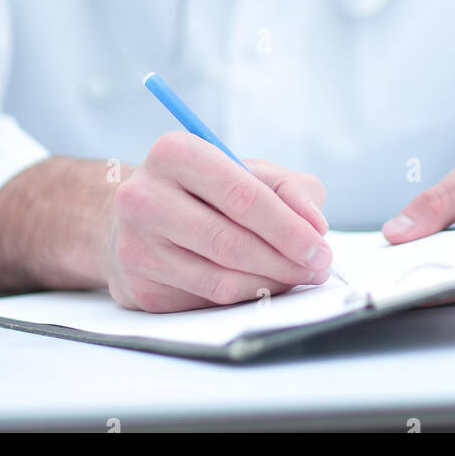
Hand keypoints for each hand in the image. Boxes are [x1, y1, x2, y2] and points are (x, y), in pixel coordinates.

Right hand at [106, 131, 332, 311]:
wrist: (137, 216)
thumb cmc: (204, 189)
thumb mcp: (247, 170)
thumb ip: (288, 188)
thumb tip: (314, 226)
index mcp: (175, 153)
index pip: (241, 195)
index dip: (287, 227)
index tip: (319, 248)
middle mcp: (144, 196)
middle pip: (229, 242)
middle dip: (284, 261)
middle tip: (317, 269)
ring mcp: (135, 245)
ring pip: (218, 280)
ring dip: (268, 284)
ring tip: (294, 277)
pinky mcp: (138, 287)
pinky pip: (204, 302)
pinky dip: (242, 297)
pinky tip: (258, 285)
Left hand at [380, 150, 454, 301]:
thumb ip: (440, 200)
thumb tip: (395, 232)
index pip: (451, 274)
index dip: (412, 274)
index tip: (379, 273)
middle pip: (443, 287)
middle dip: (406, 277)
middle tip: (368, 270)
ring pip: (447, 290)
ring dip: (416, 276)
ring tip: (380, 263)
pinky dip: (433, 273)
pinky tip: (407, 260)